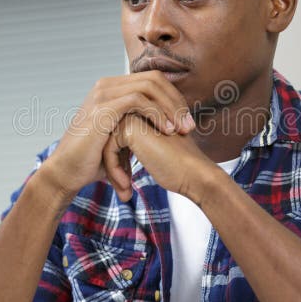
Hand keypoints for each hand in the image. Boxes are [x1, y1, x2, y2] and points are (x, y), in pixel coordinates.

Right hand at [40, 71, 194, 204]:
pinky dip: (157, 113)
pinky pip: (137, 100)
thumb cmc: (93, 160)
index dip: (173, 98)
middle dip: (176, 101)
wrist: (67, 173)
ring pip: (149, 86)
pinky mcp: (101, 108)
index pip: (153, 80)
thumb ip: (139, 127)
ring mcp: (102, 94)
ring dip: (170, 107)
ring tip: (181, 130)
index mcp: (112, 89)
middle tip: (190, 126)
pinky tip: (166, 131)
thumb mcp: (121, 138)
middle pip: (154, 79)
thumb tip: (164, 129)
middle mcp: (106, 86)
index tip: (187, 122)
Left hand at [103, 114, 218, 203]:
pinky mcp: (129, 127)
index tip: (126, 184)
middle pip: (110, 141)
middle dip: (114, 168)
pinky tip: (126, 186)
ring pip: (106, 146)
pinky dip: (114, 170)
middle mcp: (138, 109)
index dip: (120, 163)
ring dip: (113, 171)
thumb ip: (136, 146)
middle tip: (124, 191)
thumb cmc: (178, 167)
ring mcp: (134, 115)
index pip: (118, 139)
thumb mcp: (152, 152)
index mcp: (144, 113)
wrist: (193, 172)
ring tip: (125, 192)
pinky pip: (109, 150)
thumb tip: (112, 156)